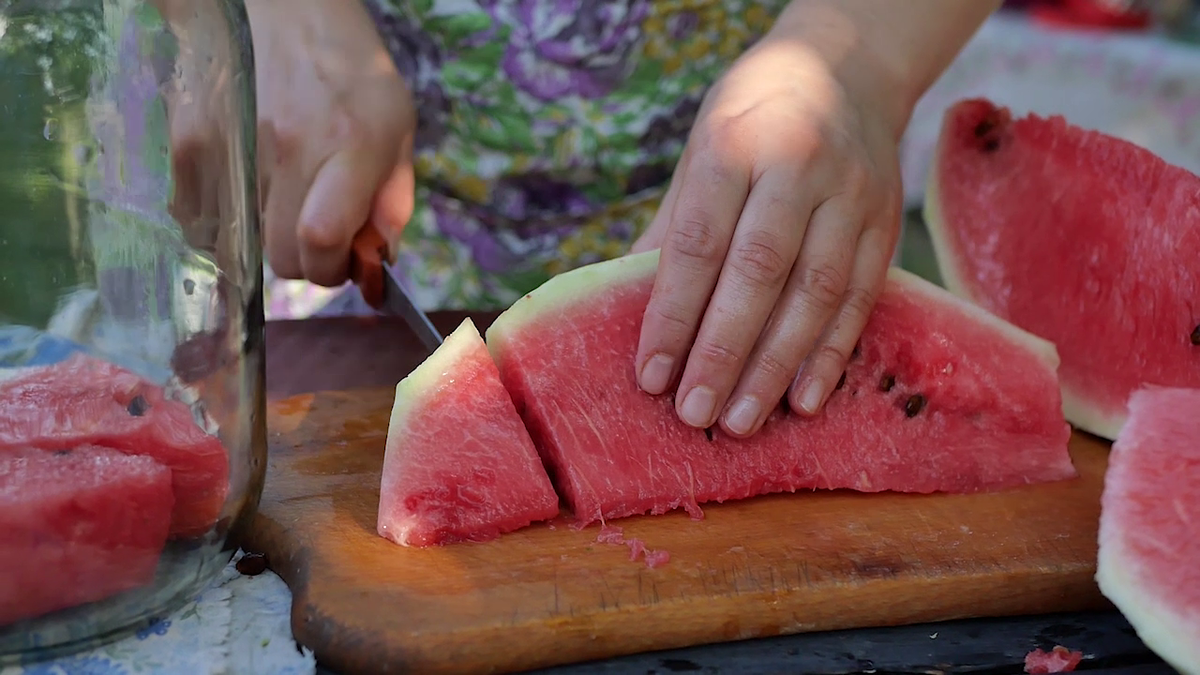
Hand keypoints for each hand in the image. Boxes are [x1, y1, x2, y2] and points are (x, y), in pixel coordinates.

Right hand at [167, 0, 416, 285]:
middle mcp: (286, 147)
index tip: (342, 261)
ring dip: (266, 235)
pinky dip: (224, 223)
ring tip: (282, 191)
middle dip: (306, 260)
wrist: (278, 8)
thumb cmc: (348, 70)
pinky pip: (200, 223)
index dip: (332, 268)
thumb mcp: (396, 127)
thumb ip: (391, 202)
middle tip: (316, 230)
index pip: (322, 237)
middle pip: (282, 257)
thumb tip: (377, 265)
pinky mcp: (188, 144)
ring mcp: (231, 146)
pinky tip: (247, 189)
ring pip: (244, 243)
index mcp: (349, 144)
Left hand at [630, 30, 903, 438]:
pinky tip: (805, 399)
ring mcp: (851, 197)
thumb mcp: (700, 151)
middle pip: (757, 273)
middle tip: (694, 413)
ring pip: (814, 292)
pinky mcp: (885, 225)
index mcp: (736, 146)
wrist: (848, 71)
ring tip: (742, 420)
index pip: (698, 244)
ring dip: (776, 365)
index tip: (650, 376)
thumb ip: (671, 227)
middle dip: (723, 352)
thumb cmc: (753, 119)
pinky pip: (859, 298)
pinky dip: (832, 354)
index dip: (672, 315)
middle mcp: (799, 168)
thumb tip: (623, 306)